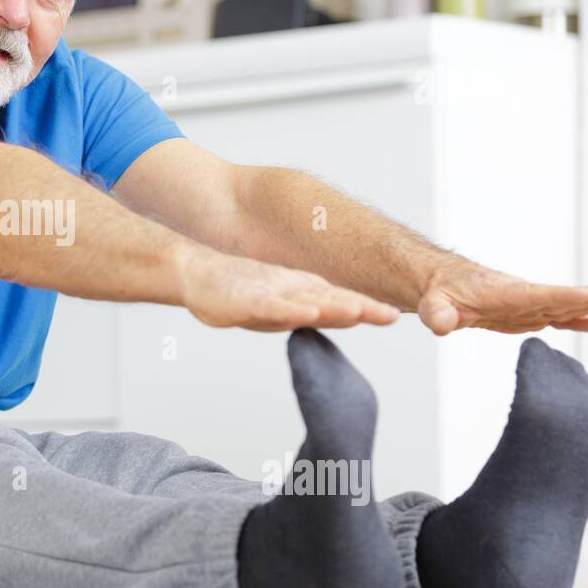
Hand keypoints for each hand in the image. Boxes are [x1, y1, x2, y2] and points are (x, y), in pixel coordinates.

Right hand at [181, 251, 400, 331]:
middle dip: (360, 309)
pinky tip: (308, 312)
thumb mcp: (272, 306)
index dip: (365, 309)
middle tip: (389, 315)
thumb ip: (298, 309)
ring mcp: (269, 294)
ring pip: (305, 301)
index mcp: (299, 294)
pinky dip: (290, 309)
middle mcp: (290, 291)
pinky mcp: (246, 300)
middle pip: (329, 301)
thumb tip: (324, 315)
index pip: (338, 302)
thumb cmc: (233, 290)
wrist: (194, 272)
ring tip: (359, 311)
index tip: (393, 314)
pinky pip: (271, 306)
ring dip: (332, 307)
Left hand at [416, 263, 587, 335]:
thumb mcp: (432, 304)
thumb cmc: (440, 292)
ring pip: (557, 308)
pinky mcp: (525, 315)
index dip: (558, 297)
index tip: (584, 294)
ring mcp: (524, 306)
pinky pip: (552, 316)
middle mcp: (517, 297)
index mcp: (498, 293)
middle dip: (580, 299)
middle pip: (552, 300)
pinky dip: (573, 319)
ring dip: (583, 309)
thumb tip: (441, 325)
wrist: (443, 283)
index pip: (532, 295)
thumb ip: (438, 314)